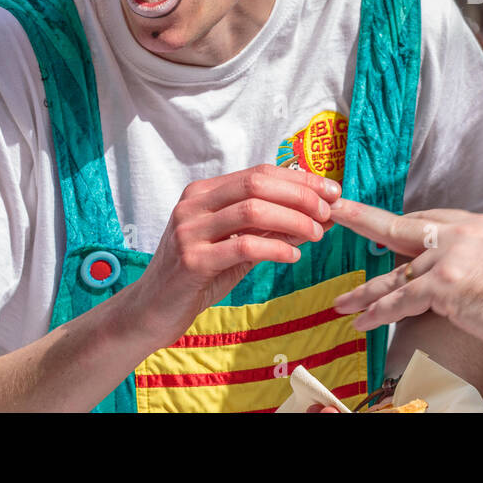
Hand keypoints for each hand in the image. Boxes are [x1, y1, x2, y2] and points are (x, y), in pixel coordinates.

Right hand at [123, 164, 339, 346]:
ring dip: (294, 220)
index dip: (300, 179)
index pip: (259, 172)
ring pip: (253, 210)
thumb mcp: (236, 244)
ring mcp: (189, 231)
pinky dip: (276, 247)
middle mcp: (193, 204)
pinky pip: (244, 246)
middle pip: (258, 184)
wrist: (151, 310)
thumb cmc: (199, 274)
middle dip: (300, 195)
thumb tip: (316, 214)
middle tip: (328, 212)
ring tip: (317, 234)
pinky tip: (293, 256)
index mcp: (203, 192)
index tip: (332, 191)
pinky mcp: (191, 260)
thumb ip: (268, 227)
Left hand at [329, 200, 482, 354]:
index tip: (386, 229)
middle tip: (338, 213)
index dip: (405, 227)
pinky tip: (361, 319)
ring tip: (342, 300)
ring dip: (366, 290)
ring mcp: (450, 258)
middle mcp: (461, 234)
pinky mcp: (444, 285)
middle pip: (402, 227)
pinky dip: (378, 312)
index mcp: (479, 225)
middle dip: (366, 221)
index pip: (431, 220)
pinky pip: (401, 300)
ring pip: (396, 274)